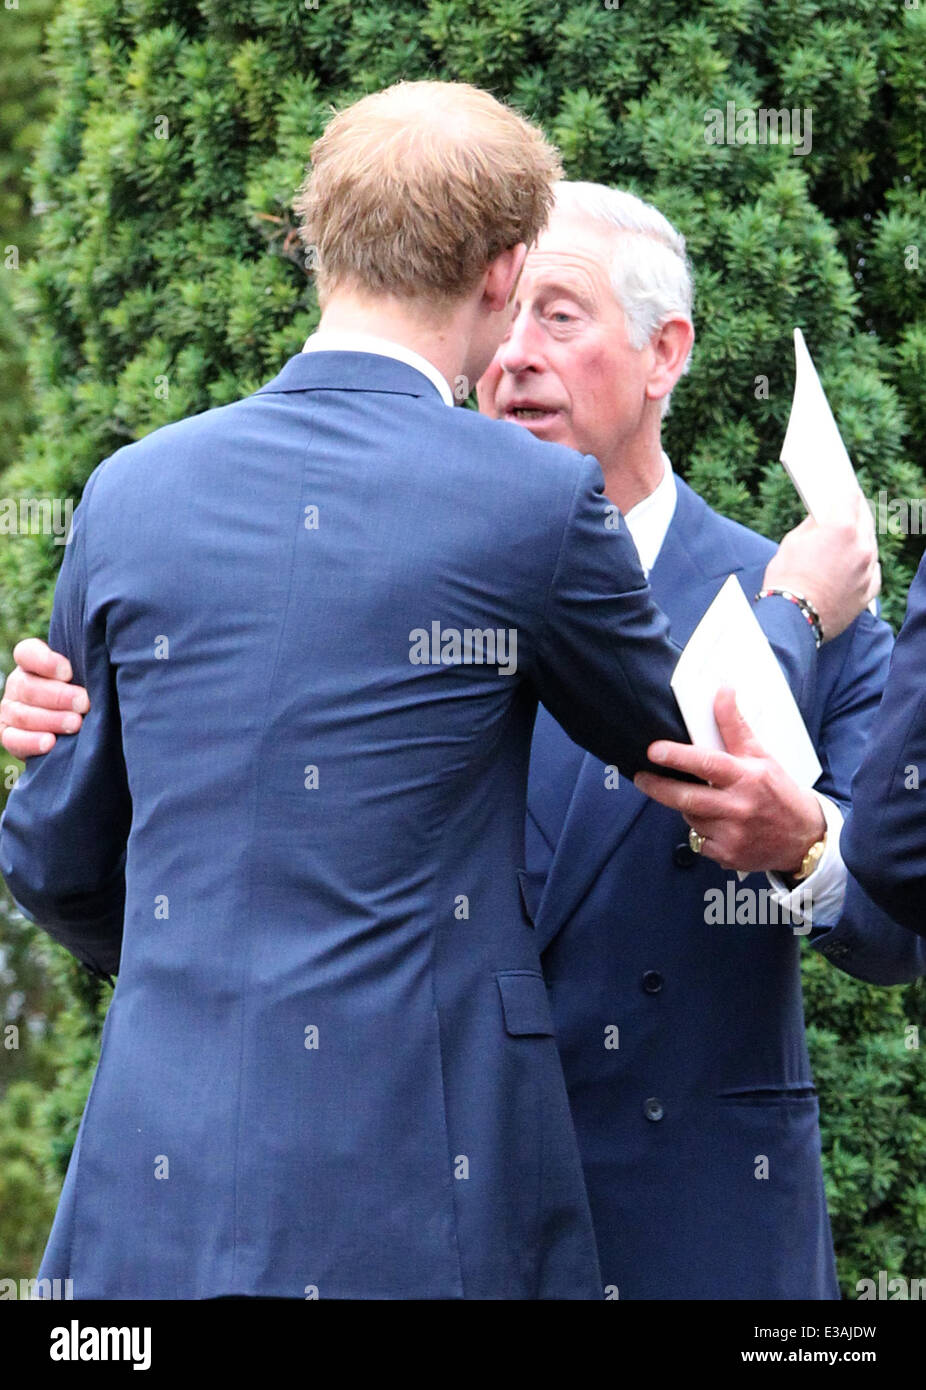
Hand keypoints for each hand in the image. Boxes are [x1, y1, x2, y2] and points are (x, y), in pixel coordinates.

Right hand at [0, 638, 89, 758]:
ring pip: (22, 714)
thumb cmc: (84, 694)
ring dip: (51, 720)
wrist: (75, 728)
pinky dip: (31, 742)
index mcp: (32, 663)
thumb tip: (99, 672)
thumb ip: (85, 672)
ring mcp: (10, 710)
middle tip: (83, 703)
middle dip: (58, 696)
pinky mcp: (8, 736)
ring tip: (76, 724)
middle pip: (27, 686)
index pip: (27, 653)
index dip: (45, 661)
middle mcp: (17, 684)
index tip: (69, 672)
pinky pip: (13, 739)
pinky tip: (50, 743)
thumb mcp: (84, 679)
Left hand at [632, 687, 825, 873]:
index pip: (707, 764)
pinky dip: (700, 831)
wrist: (804, 839)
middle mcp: (739, 807)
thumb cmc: (779, 792)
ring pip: (690, 818)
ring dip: (687, 808)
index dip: (677, 757)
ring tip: (701, 800)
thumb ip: (735, 726)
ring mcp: (733, 835)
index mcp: (747, 777)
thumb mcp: (762, 755)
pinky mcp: (728, 856)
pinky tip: (716, 825)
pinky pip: (698, 841)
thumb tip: (722, 690)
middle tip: (641, 777)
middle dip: (658, 787)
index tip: (654, 751)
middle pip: (686, 799)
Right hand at [762, 491, 879, 642]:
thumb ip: (813, 524)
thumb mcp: (792, 542)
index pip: (851, 498)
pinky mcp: (869, 591)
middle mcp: (862, 546)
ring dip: (860, 538)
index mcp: (843, 528)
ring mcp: (868, 570)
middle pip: (865, 519)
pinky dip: (863, 564)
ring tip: (849, 536)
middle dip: (856, 512)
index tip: (843, 487)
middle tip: (848, 507)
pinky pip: (871, 571)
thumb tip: (821, 516)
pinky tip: (853, 563)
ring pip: (870, 545)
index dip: (846, 490)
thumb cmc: (787, 579)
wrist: (791, 619)